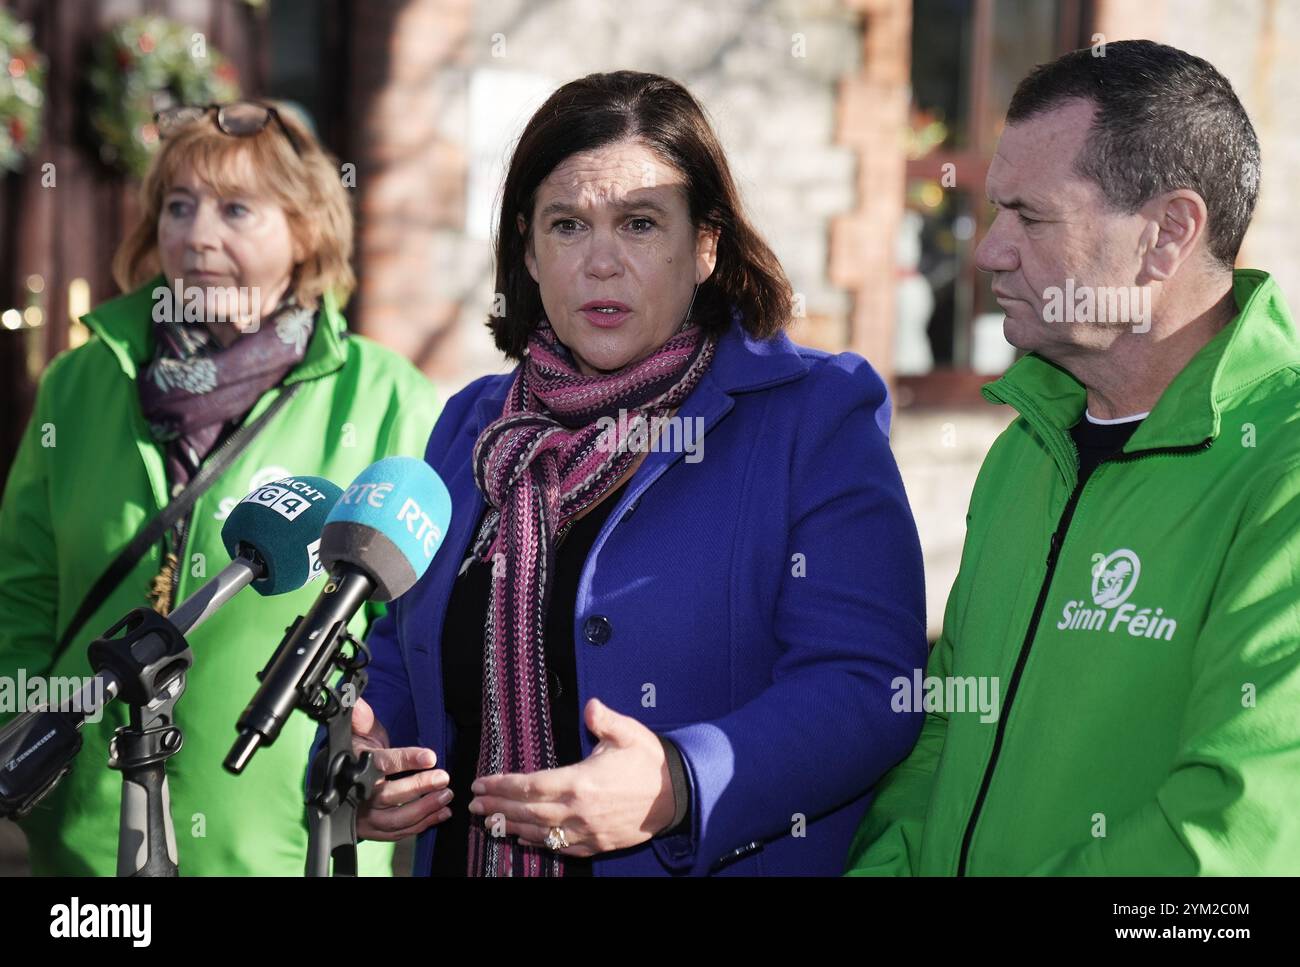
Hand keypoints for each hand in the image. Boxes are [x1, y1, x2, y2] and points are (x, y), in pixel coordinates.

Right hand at [352, 697, 452, 840]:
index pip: (382, 764)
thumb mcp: (358, 731)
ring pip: (396, 819)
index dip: (406, 760)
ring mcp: (365, 816)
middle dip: (419, 787)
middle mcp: (358, 795)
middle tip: (444, 778)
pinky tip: (441, 813)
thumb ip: (361, 717)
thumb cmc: (356, 752)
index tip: (430, 757)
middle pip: (390, 796)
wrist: (340, 780)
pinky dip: (422, 825)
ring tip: (446, 796)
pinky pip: (398, 832)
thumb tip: (358, 703)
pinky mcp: (374, 831)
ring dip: (424, 809)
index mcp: (355, 766)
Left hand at [467, 697, 676, 856]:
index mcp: (582, 782)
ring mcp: (587, 831)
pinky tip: (523, 839)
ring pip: (539, 833)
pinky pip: (561, 848)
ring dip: (510, 827)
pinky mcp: (597, 843)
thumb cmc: (650, 761)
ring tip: (488, 821)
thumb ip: (605, 720)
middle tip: (473, 804)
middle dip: (497, 807)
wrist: (678, 795)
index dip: (502, 785)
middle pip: (527, 812)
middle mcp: (579, 811)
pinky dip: (538, 844)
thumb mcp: (629, 733)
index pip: (530, 785)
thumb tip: (590, 705)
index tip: (481, 782)